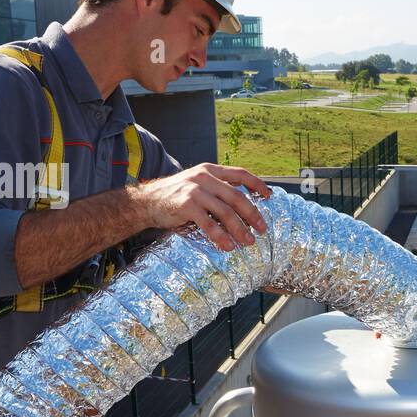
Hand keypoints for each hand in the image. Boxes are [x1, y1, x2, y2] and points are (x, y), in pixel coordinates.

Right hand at [131, 163, 271, 250]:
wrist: (147, 202)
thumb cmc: (176, 197)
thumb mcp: (197, 186)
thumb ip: (217, 191)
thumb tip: (243, 207)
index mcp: (210, 170)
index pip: (240, 174)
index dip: (257, 184)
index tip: (269, 196)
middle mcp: (204, 177)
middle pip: (237, 196)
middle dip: (253, 214)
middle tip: (262, 229)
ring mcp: (195, 191)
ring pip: (225, 211)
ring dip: (240, 229)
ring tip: (248, 242)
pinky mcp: (186, 206)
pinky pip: (209, 223)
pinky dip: (220, 236)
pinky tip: (228, 246)